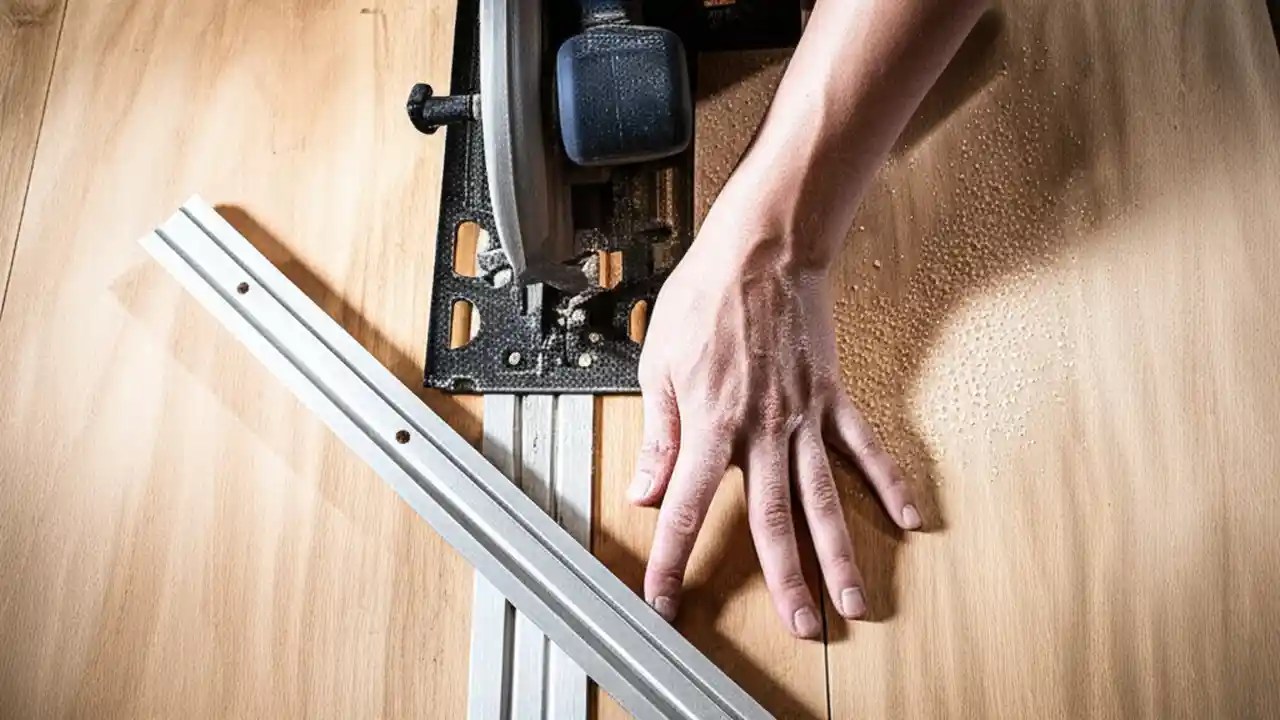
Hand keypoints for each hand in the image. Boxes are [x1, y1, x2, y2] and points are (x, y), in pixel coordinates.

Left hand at [629, 193, 921, 638]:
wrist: (762, 250)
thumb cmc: (705, 298)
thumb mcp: (659, 364)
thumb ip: (658, 434)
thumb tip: (647, 488)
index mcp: (710, 424)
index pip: (686, 506)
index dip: (674, 558)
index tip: (666, 599)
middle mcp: (760, 431)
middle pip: (772, 520)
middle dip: (784, 580)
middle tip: (800, 626)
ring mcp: (802, 417)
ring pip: (823, 498)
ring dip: (837, 554)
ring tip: (853, 601)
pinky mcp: (830, 398)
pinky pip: (863, 447)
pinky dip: (886, 483)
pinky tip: (907, 519)